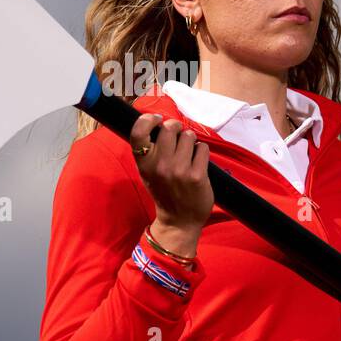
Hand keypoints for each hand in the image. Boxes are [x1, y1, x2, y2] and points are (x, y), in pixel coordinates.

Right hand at [129, 113, 212, 255]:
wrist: (178, 221)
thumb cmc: (164, 191)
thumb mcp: (147, 172)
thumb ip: (150, 150)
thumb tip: (158, 122)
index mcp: (144, 164)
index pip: (138, 132)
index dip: (148, 119)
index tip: (156, 120)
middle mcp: (160, 165)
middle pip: (169, 128)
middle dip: (176, 128)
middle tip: (178, 137)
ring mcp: (179, 170)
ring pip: (189, 136)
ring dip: (191, 141)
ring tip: (188, 154)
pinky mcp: (196, 175)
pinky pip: (203, 148)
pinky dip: (202, 153)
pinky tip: (198, 163)